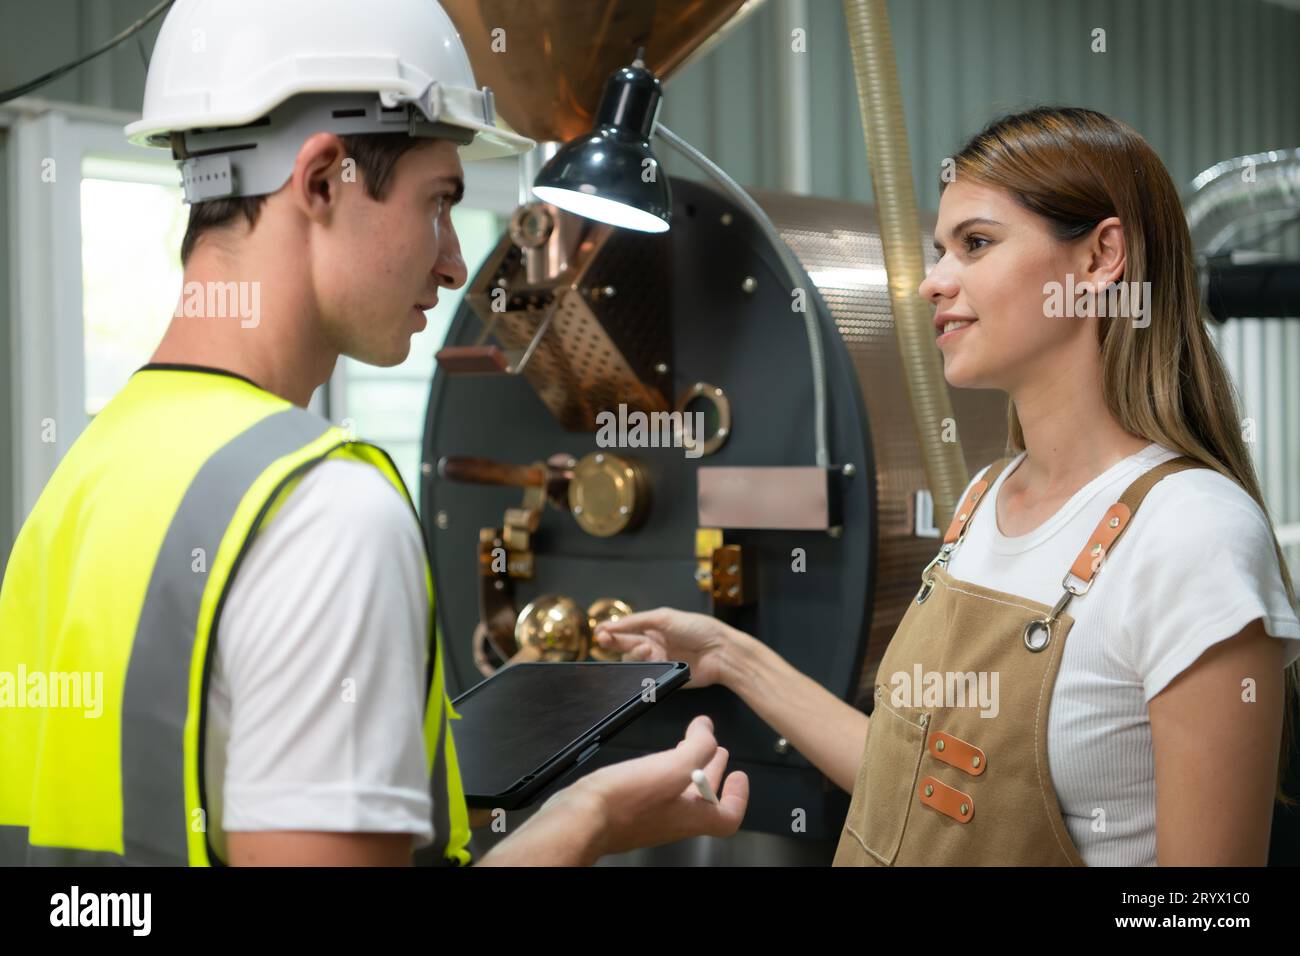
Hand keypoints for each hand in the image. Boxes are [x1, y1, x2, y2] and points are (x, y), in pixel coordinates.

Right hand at [570, 714, 748, 859]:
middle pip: (703, 802)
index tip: (739, 775)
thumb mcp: (674, 767)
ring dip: (688, 770)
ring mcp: (649, 820)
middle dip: (712, 772)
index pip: (727, 817)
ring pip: (679, 795)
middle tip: (717, 752)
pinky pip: (656, 793)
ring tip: (687, 748)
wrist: (580, 820)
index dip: (738, 796)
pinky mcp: (628, 813)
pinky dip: (663, 773)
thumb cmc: (624, 803)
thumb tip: (708, 729)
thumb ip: (699, 747)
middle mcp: (672, 823)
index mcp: (690, 818)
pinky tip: (654, 761)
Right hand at [592, 607, 738, 687]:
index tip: (600, 632)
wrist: (720, 651)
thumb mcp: (664, 617)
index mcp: (652, 627)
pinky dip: (643, 671)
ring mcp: (658, 661)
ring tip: (648, 650)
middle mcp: (653, 643)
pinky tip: (650, 662)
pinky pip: (645, 677)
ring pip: (633, 661)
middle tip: (605, 640)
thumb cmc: (698, 629)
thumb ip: (635, 622)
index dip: (611, 631)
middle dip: (615, 642)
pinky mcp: (663, 677)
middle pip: (625, 645)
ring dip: (635, 655)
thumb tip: (610, 625)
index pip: (625, 629)